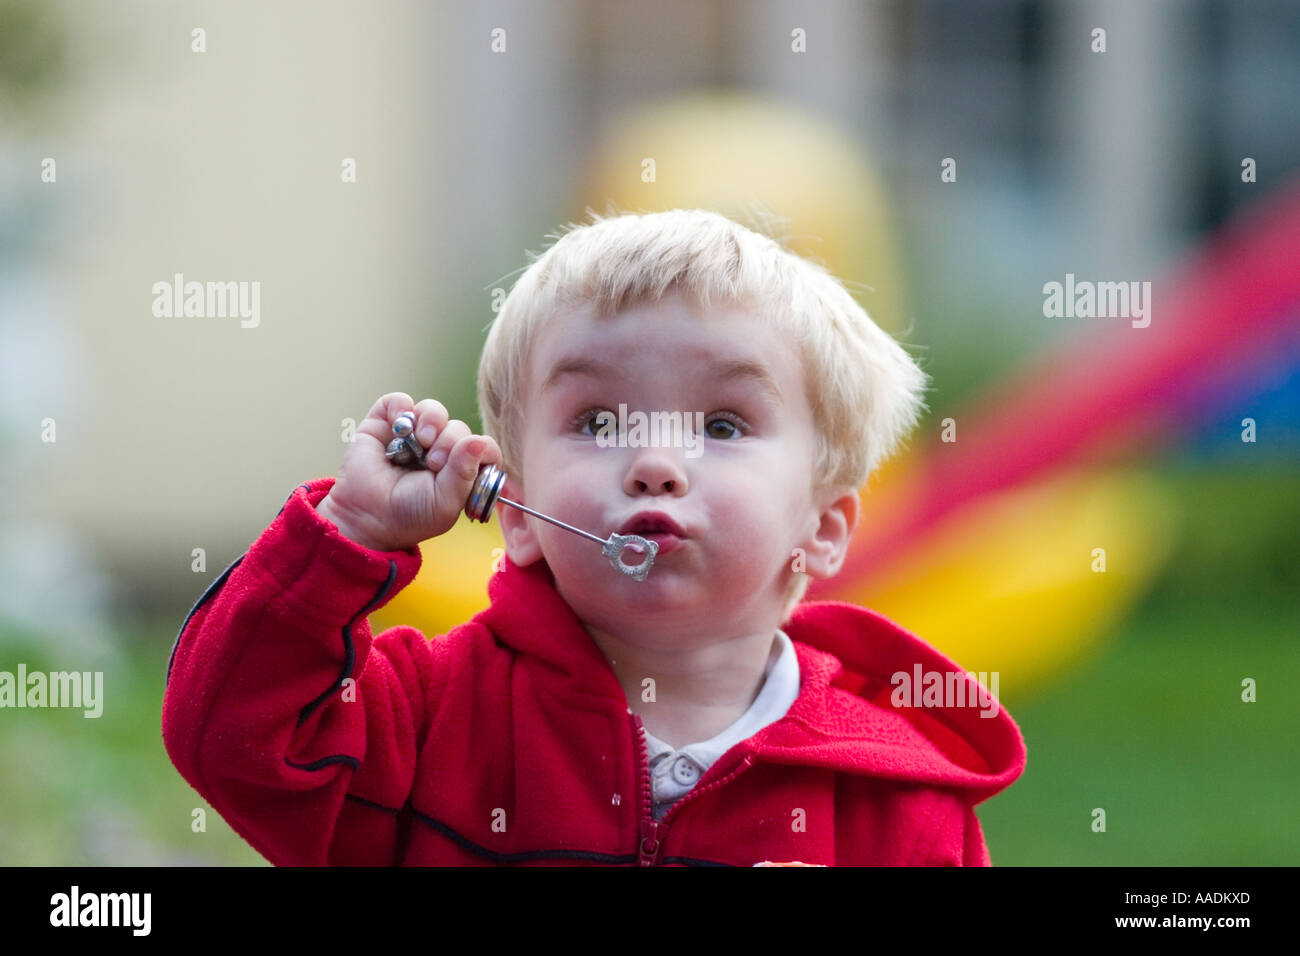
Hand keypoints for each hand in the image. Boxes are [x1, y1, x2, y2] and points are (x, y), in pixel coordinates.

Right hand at [316, 392, 503, 550]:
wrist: (366, 518)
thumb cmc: (410, 514)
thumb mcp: (445, 502)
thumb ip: (464, 473)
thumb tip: (479, 441)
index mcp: (460, 469)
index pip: (483, 447)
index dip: (478, 451)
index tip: (460, 467)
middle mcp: (439, 448)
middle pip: (458, 428)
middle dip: (450, 442)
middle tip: (433, 463)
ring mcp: (413, 434)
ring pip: (433, 410)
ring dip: (431, 421)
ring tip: (420, 441)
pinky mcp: (386, 423)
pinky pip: (400, 401)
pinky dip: (401, 407)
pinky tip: (399, 426)